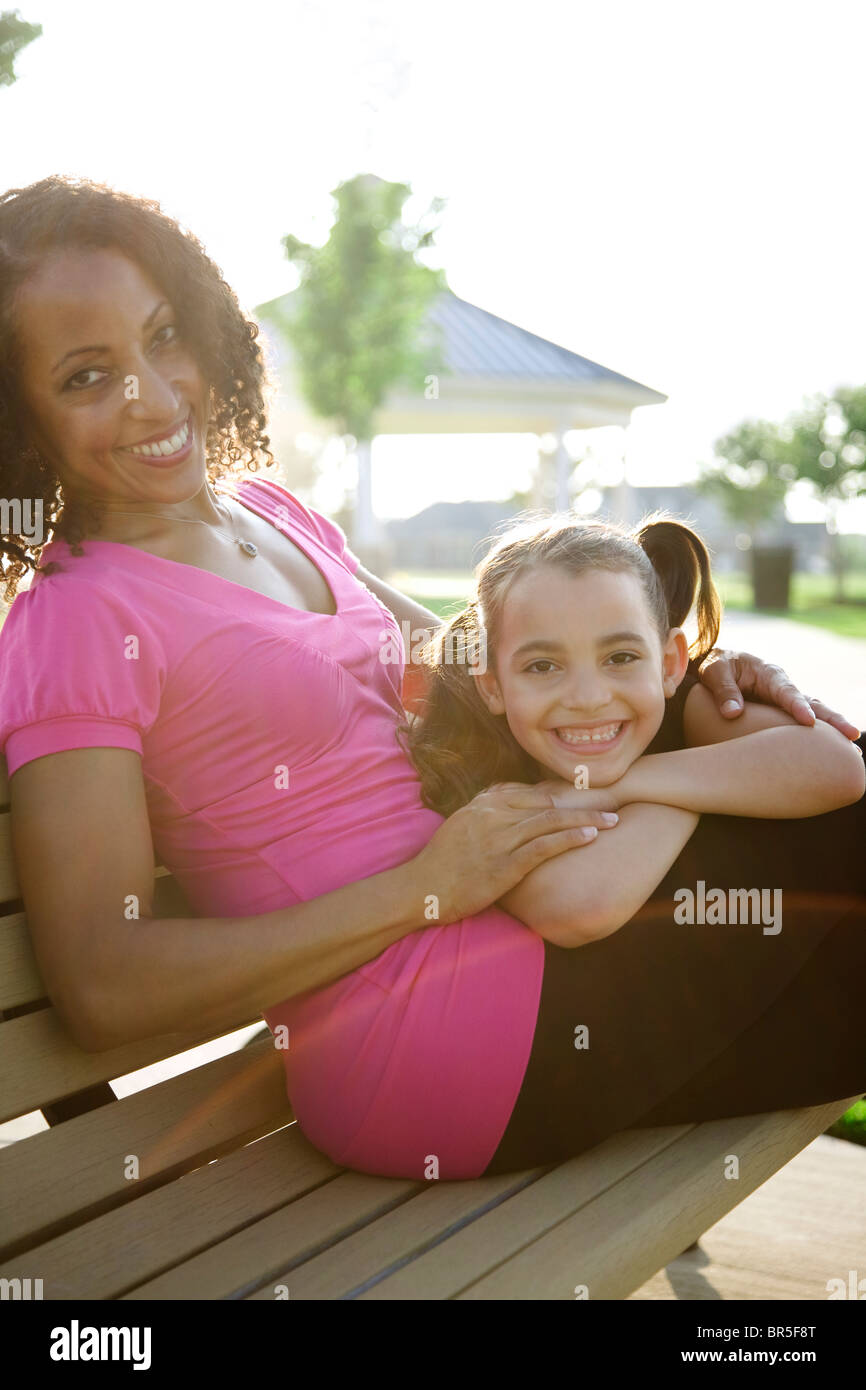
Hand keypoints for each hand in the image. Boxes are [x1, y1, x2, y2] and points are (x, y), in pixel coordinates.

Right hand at [412, 781, 618, 922]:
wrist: (421, 889)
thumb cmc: (440, 864)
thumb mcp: (460, 827)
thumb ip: (485, 813)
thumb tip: (507, 803)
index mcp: (482, 805)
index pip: (530, 792)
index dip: (561, 794)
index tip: (585, 796)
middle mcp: (492, 816)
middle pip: (546, 803)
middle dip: (581, 803)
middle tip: (610, 803)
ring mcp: (497, 839)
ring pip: (550, 821)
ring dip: (585, 819)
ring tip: (611, 820)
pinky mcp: (503, 865)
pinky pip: (543, 846)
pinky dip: (569, 838)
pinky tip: (590, 837)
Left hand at [697, 648, 861, 740]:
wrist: (719, 666)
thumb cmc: (718, 667)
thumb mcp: (715, 672)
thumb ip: (724, 690)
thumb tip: (732, 713)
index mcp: (769, 674)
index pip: (786, 691)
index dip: (797, 706)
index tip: (809, 721)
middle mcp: (784, 688)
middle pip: (812, 703)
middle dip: (832, 719)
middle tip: (851, 734)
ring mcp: (786, 703)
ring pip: (815, 716)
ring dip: (833, 731)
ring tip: (852, 750)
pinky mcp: (784, 716)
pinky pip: (803, 728)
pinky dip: (819, 739)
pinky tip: (833, 756)